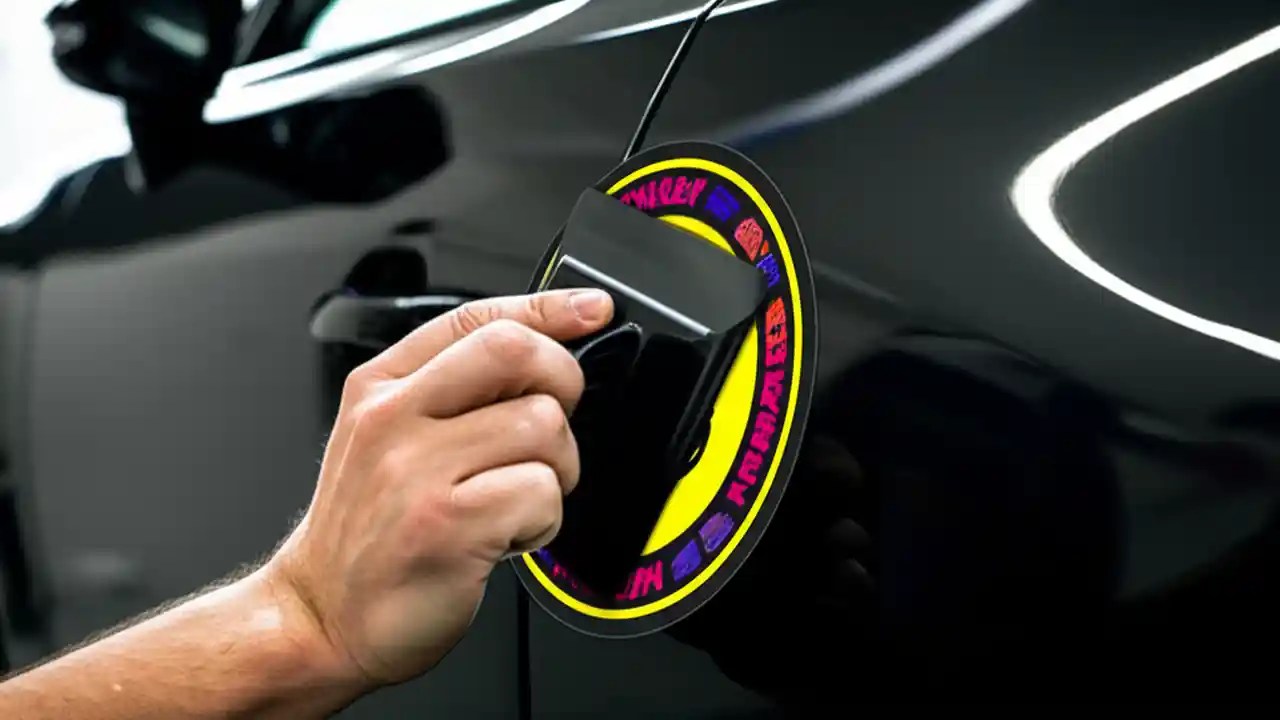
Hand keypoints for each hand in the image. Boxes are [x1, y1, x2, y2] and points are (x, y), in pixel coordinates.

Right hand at [265, 289, 613, 688]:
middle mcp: (393, 419)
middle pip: (515, 351)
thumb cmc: (368, 535)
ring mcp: (417, 471)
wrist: (320, 619)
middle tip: (549, 430)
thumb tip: (542, 350)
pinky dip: (544, 520)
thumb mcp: (384, 440)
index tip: (592, 310)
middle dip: (562, 382)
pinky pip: (541, 492)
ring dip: (555, 469)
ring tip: (516, 498)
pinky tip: (509, 535)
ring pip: (542, 425)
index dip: (547, 307)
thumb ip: (449, 392)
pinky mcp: (448, 526)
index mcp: (379, 388)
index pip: (475, 318)